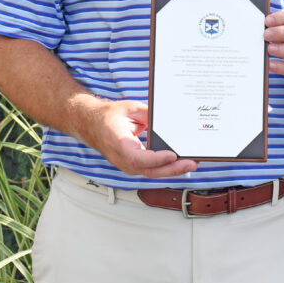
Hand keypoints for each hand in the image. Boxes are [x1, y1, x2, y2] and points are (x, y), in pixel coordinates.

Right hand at [83, 99, 197, 177]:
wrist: (91, 124)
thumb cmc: (109, 116)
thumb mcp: (130, 108)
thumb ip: (150, 115)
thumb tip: (170, 121)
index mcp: (118, 143)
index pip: (137, 158)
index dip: (155, 159)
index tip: (172, 155)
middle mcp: (122, 159)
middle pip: (149, 171)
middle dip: (172, 169)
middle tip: (192, 162)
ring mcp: (127, 165)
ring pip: (152, 173)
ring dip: (173, 170)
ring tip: (192, 162)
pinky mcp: (133, 166)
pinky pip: (151, 170)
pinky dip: (167, 168)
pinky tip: (181, 162)